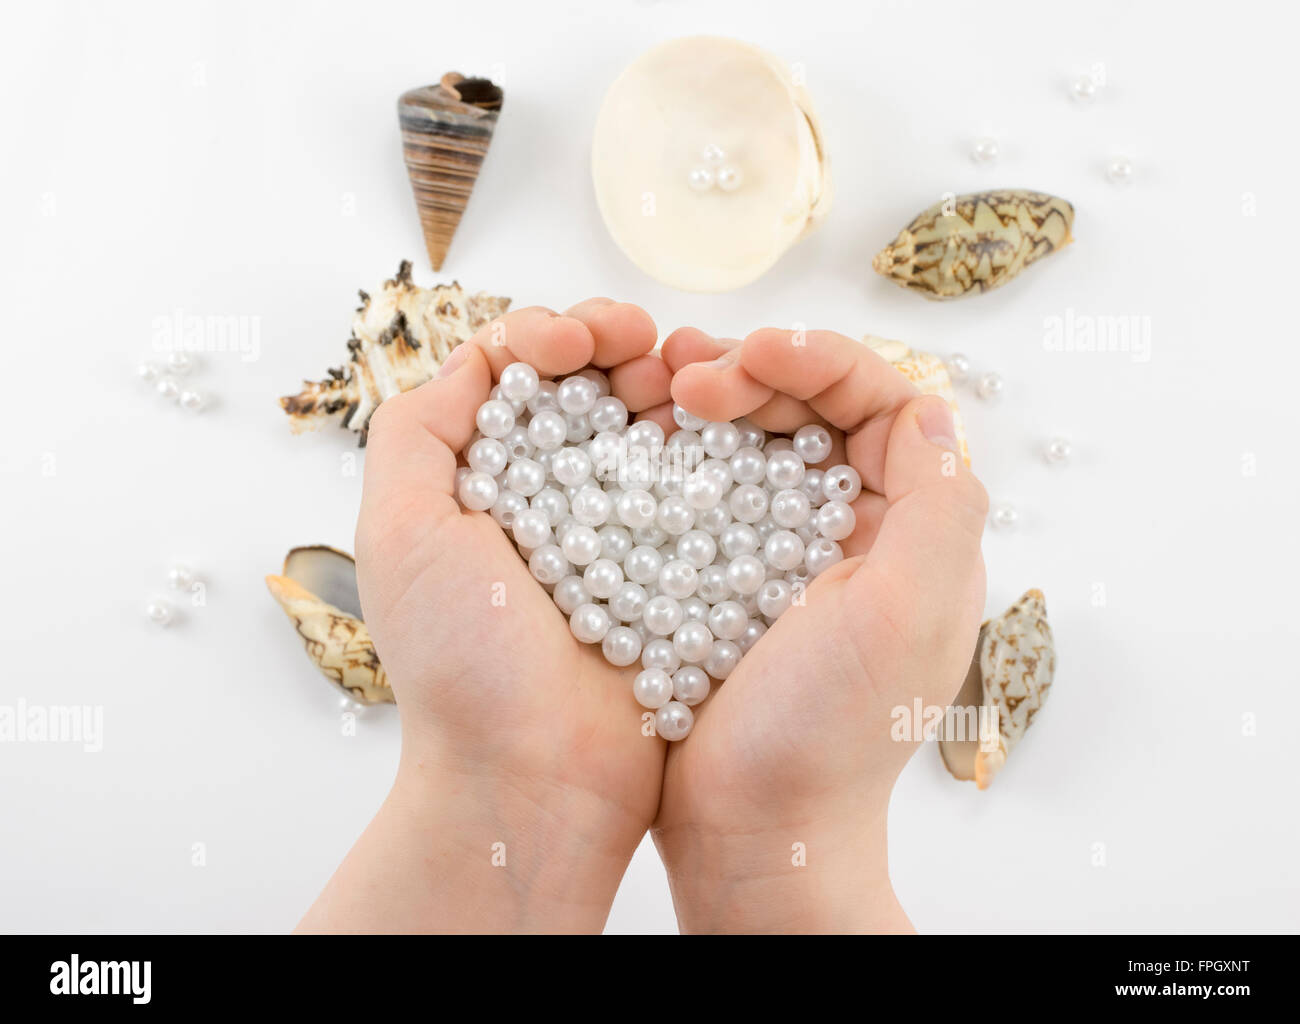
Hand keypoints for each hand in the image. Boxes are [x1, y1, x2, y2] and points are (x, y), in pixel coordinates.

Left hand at [298, 300, 671, 932]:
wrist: (535, 780)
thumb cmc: (459, 662)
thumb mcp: (400, 531)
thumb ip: (419, 430)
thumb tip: (482, 359)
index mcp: (487, 483)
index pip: (521, 375)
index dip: (550, 335)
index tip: (573, 341)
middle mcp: (556, 501)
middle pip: (595, 390)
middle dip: (617, 345)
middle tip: (640, 346)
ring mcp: (624, 536)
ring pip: (655, 430)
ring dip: (672, 388)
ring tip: (686, 385)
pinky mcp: (679, 573)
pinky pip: (704, 493)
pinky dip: (715, 450)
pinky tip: (725, 431)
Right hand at [651, 327, 988, 932]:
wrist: (752, 832)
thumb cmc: (827, 736)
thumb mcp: (905, 616)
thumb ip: (939, 507)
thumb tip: (933, 407)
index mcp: (913, 535)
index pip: (884, 406)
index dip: (822, 362)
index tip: (752, 352)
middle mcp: (858, 534)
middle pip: (816, 412)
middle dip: (756, 373)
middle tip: (685, 375)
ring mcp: (790, 555)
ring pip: (760, 442)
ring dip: (713, 402)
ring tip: (656, 387)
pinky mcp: (728, 578)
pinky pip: (711, 489)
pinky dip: (680, 454)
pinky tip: (642, 443)